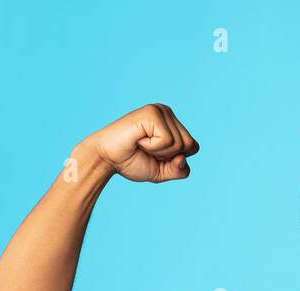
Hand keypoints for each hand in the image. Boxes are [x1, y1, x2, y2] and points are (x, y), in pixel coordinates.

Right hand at [82, 103, 199, 183]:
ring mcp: (160, 110)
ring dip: (159, 152)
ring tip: (142, 144)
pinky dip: (153, 147)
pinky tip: (139, 140)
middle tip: (147, 150)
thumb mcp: (163, 171)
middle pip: (189, 145)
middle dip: (169, 156)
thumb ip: (180, 169)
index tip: (154, 154)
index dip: (176, 159)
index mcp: (172, 123)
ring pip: (180, 143)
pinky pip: (168, 140)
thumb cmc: (132, 162)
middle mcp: (167, 112)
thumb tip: (183, 157)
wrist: (106, 159)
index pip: (193, 147)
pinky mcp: (152, 112)